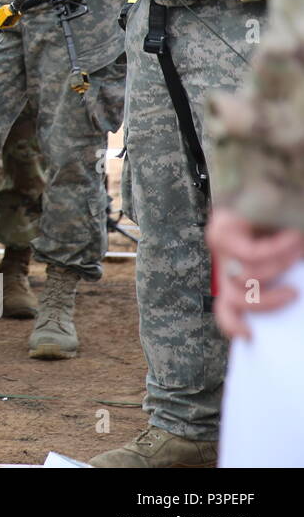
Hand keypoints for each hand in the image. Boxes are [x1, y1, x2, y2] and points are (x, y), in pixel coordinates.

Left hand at [206, 206, 303, 339]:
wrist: (287, 180)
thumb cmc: (294, 218)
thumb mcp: (291, 258)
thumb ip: (281, 280)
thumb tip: (286, 302)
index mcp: (239, 269)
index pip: (225, 305)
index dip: (232, 324)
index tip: (249, 336)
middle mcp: (225, 258)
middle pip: (234, 300)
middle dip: (265, 303)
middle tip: (291, 295)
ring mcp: (220, 243)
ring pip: (248, 278)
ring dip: (280, 265)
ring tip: (296, 245)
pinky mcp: (223, 229)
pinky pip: (252, 256)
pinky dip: (279, 248)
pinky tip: (291, 235)